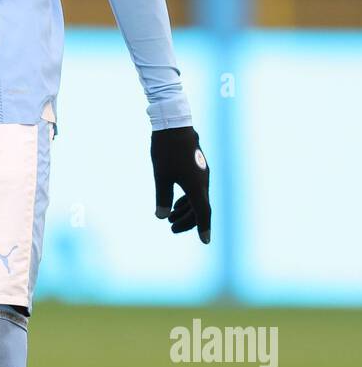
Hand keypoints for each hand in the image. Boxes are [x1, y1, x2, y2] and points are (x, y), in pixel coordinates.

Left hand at [150, 126, 210, 243]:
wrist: (174, 125)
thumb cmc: (166, 150)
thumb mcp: (161, 176)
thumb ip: (162, 197)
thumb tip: (161, 216)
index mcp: (197, 186)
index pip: (203, 212)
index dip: (203, 227)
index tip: (205, 241)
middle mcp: (203, 181)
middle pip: (199, 208)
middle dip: (187, 221)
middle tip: (172, 229)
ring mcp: (201, 174)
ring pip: (197, 198)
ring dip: (185, 211)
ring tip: (170, 219)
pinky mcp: (197, 168)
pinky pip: (195, 189)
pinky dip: (187, 199)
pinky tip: (176, 204)